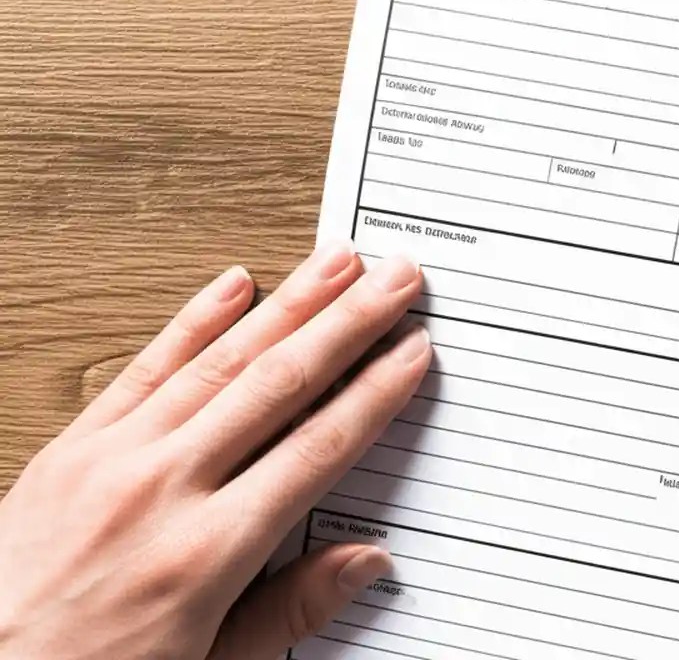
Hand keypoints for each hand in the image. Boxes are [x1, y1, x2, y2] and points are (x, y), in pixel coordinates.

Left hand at [0, 243, 431, 659]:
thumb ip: (292, 610)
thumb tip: (366, 563)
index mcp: (207, 552)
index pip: (318, 449)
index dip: (374, 394)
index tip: (411, 353)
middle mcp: (163, 490)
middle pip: (280, 385)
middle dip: (348, 324)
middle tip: (394, 279)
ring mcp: (113, 458)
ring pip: (221, 361)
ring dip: (287, 304)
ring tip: (334, 263)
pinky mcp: (73, 446)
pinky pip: (144, 367)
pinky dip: (192, 321)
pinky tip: (232, 285)